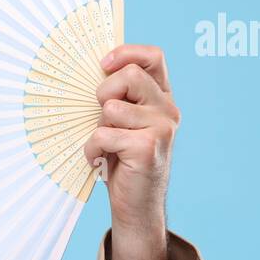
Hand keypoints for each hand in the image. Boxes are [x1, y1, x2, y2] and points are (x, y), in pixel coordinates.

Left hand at [82, 44, 180, 259]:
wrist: (136, 205)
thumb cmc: (123, 161)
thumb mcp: (122, 123)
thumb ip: (118, 98)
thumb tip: (94, 71)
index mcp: (162, 98)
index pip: (153, 57)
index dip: (126, 53)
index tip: (103, 65)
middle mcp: (168, 109)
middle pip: (130, 75)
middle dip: (105, 93)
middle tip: (102, 118)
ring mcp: (162, 128)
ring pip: (112, 108)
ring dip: (97, 127)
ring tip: (104, 145)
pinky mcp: (148, 148)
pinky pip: (104, 134)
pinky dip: (92, 149)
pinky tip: (98, 161)